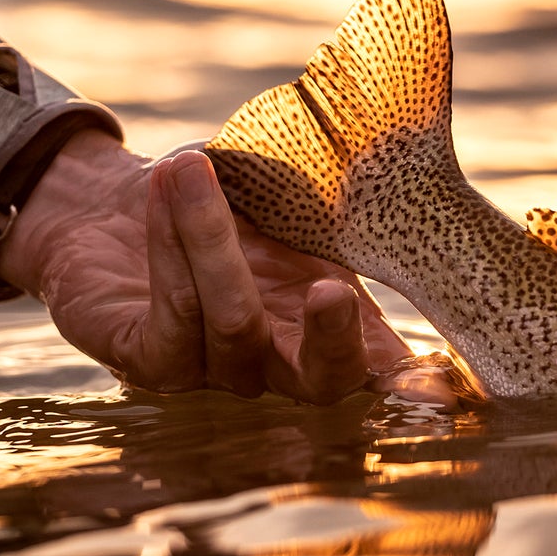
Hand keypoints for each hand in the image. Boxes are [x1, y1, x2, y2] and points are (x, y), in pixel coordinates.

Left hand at [0, 130, 441, 403]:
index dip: (414, 386)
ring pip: (231, 322)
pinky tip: (163, 188)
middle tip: (331, 291)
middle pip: (322, 383)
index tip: (442, 390)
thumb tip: (395, 165)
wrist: (114, 203)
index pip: (383, 370)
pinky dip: (171, 242)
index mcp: (328, 325)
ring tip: (190, 166)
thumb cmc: (217, 199)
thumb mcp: (284, 197)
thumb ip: (333, 204)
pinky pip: (172, 312)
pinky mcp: (145, 363)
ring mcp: (212, 373)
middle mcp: (278, 365)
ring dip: (211, 235)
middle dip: (333, 342)